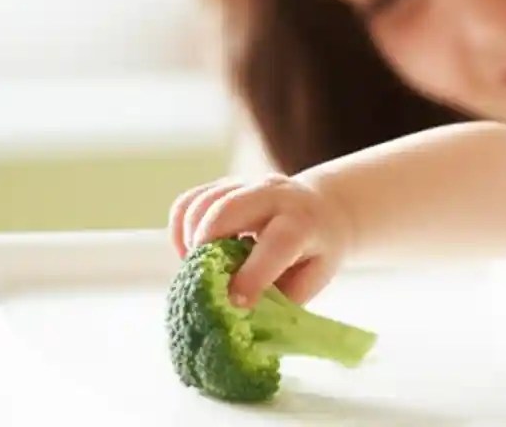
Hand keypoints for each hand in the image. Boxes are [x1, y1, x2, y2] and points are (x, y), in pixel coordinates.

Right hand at [168, 174, 348, 305]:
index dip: (253, 275)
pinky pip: (189, 201)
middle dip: (206, 247)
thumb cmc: (317, 250)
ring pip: (202, 203)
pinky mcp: (225, 185)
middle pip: (227, 210)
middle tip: (203, 280)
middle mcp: (275, 195)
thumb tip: (240, 320)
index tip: (236, 302)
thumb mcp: (313, 277)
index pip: (277, 242)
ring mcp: (247, 184)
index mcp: (304, 221)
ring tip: (199, 267)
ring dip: (189, 239)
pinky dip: (180, 228)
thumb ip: (280, 297)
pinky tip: (190, 252)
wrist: (325, 206)